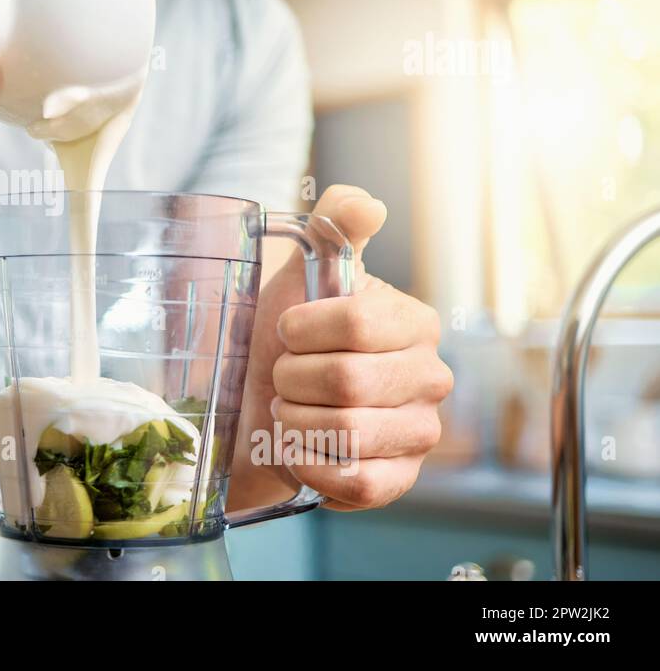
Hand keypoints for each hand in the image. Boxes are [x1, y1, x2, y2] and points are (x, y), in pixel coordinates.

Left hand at [232, 185, 452, 511]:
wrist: (255, 406)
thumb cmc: (281, 340)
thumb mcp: (299, 273)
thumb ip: (335, 225)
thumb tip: (368, 205)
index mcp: (413, 323)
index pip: (358, 322)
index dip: (303, 329)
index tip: (285, 331)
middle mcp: (429, 378)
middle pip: (348, 380)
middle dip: (293, 378)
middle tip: (281, 376)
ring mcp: (419, 433)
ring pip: (348, 433)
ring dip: (296, 423)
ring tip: (287, 411)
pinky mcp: (399, 481)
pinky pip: (358, 481)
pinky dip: (312, 466)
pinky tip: (299, 450)